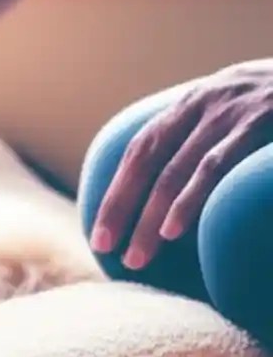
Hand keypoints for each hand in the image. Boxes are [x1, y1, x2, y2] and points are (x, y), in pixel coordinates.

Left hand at [91, 60, 272, 268]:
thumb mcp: (244, 115)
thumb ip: (210, 143)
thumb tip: (173, 196)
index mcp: (194, 102)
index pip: (140, 150)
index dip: (117, 191)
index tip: (99, 233)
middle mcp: (205, 100)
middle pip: (147, 160)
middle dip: (121, 208)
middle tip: (107, 250)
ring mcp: (234, 109)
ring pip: (175, 169)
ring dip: (151, 217)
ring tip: (137, 256)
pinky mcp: (262, 119)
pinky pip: (216, 166)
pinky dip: (190, 199)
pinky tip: (173, 230)